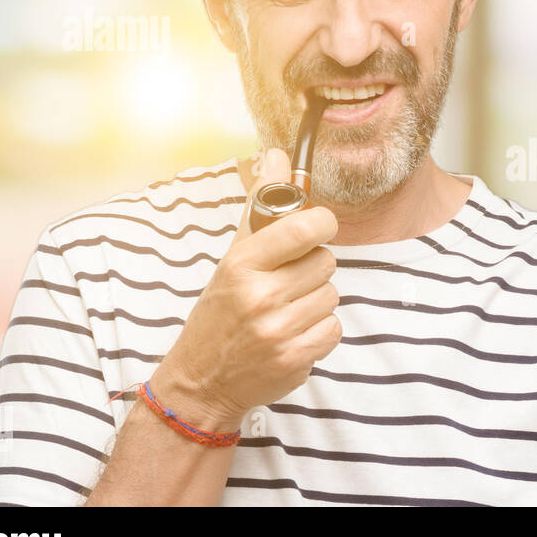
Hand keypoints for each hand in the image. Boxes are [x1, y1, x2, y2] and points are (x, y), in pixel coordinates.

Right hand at [152, 148, 340, 429]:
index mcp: (242, 263)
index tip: (317, 229)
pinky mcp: (295, 360)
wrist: (202, 381)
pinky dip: (319, 332)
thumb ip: (260, 206)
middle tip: (286, 282)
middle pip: (326, 262)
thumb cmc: (220, 311)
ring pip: (332, 295)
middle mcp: (260, 296)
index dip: (322, 224)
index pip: (305, 227)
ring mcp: (278, 331)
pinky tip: (292, 334)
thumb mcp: (233, 256)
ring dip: (315, 302)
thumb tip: (277, 155)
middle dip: (311, 270)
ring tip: (285, 311)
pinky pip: (334, 329)